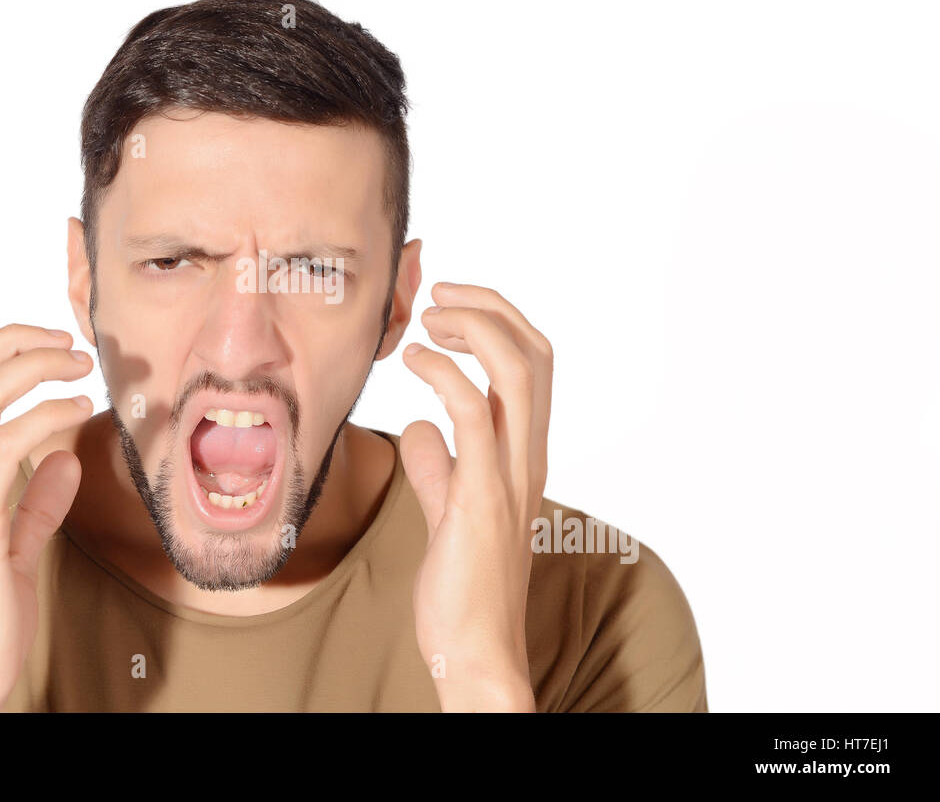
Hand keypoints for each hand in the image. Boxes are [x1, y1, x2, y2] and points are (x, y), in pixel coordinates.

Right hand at [0, 323, 94, 711]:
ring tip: (80, 368)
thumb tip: (64, 460)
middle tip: (69, 341)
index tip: (47, 343)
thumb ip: (35, 504)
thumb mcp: (11, 549)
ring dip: (34, 369)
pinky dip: (42, 419)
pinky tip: (78, 414)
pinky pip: (2, 452)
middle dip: (14, 342)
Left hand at [400, 282, 553, 711]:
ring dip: (472, 328)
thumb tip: (417, 428)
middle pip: (535, 354)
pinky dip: (444, 374)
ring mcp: (511, 476)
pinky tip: (412, 362)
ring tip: (427, 318)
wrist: (476, 651)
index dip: (498, 322)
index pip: (533, 365)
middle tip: (438, 295)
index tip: (451, 307)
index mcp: (524, 455)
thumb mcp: (448, 510)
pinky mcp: (481, 497)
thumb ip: (437, 467)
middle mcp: (528, 457)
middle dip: (490, 308)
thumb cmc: (464, 587)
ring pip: (518, 372)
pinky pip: (472, 415)